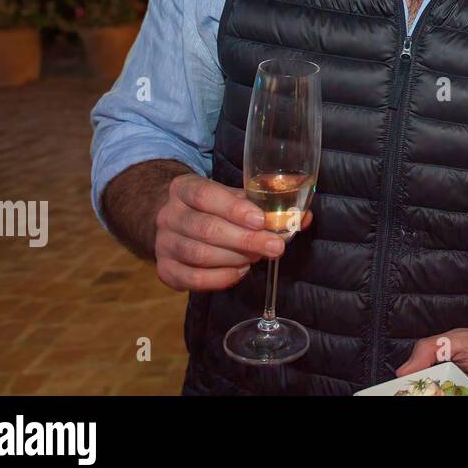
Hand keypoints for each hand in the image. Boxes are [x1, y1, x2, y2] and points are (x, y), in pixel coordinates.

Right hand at [154, 172, 311, 291]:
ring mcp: (163, 244)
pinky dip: (221, 278)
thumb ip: (265, 205)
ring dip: (235, 258)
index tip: (262, 220)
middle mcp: (168, 215)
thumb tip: (304, 218)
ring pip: (199, 255)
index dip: (235, 209)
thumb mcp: (233, 197)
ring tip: (258, 257)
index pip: (207, 196)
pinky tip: (240, 271)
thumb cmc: (213, 208)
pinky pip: (193, 279)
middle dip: (245, 239)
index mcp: (185, 188)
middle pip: (206, 229)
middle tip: (275, 247)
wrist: (175, 222)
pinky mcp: (164, 270)